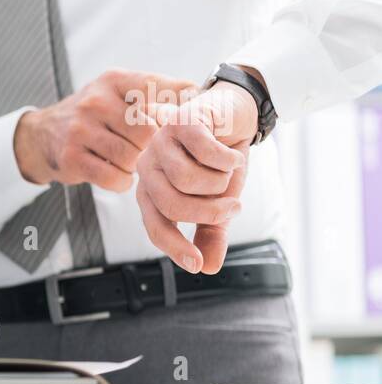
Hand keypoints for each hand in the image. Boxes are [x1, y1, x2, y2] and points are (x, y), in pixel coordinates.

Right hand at [14, 69, 198, 191]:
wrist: (41, 135)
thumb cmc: (94, 116)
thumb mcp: (118, 91)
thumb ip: (156, 91)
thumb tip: (202, 95)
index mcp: (114, 81)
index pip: (159, 89)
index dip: (179, 109)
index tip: (189, 123)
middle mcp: (96, 101)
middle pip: (149, 131)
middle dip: (155, 146)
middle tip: (154, 151)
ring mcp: (81, 130)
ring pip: (133, 157)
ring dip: (138, 166)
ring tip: (132, 161)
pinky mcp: (72, 159)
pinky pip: (114, 177)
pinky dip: (122, 181)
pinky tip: (118, 173)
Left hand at [136, 80, 256, 274]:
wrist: (236, 115)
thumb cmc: (220, 161)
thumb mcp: (219, 201)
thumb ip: (211, 231)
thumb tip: (209, 268)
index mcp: (151, 190)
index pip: (155, 225)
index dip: (175, 246)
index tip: (198, 265)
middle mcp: (148, 167)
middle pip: (172, 204)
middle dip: (209, 212)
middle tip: (233, 207)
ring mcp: (160, 142)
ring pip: (189, 180)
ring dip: (220, 181)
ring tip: (228, 171)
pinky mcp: (181, 121)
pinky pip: (205, 154)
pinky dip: (228, 160)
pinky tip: (233, 155)